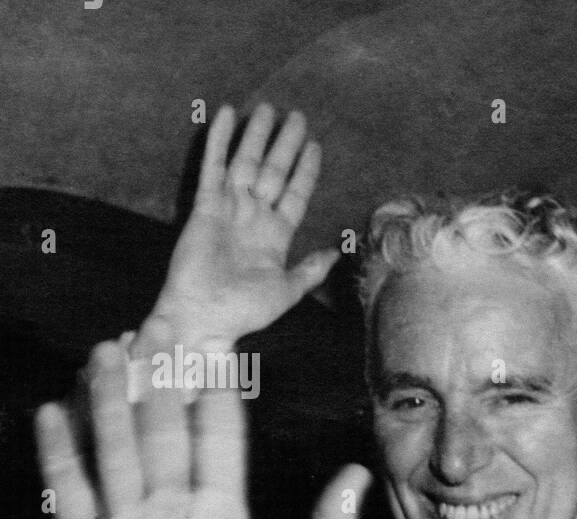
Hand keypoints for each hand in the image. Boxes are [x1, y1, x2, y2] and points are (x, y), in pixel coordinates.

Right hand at [151, 103, 338, 347]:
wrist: (205, 317)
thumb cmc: (246, 310)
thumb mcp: (288, 290)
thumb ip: (311, 269)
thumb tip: (336, 252)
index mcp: (276, 235)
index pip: (295, 193)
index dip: (305, 170)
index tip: (315, 145)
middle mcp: (254, 216)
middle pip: (274, 171)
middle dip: (285, 144)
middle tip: (297, 115)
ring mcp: (229, 209)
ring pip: (247, 163)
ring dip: (256, 136)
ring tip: (267, 108)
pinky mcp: (205, 206)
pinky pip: (213, 167)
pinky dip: (219, 140)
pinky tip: (225, 115)